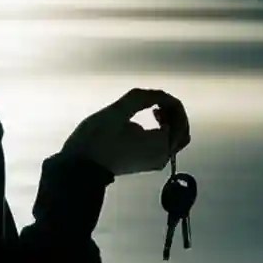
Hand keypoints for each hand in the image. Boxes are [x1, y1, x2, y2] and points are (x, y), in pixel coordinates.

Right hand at [62, 88, 190, 176]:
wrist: (80, 167)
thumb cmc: (96, 139)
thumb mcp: (117, 112)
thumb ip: (141, 98)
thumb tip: (159, 95)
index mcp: (160, 144)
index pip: (179, 118)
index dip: (170, 103)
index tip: (153, 98)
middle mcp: (163, 156)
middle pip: (181, 131)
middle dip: (173, 114)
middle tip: (155, 104)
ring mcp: (155, 162)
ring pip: (174, 139)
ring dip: (168, 122)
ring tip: (152, 111)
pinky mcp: (147, 164)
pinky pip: (164, 146)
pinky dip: (161, 132)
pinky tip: (145, 124)